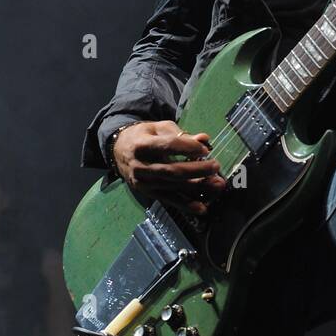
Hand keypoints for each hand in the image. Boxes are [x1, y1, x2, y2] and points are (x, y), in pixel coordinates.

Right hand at [112, 120, 226, 214]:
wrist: (118, 151)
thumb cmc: (143, 136)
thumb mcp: (158, 128)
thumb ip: (180, 133)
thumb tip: (204, 139)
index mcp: (142, 145)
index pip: (168, 146)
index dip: (188, 148)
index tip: (206, 149)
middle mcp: (140, 166)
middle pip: (172, 170)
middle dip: (197, 170)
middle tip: (215, 166)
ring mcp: (143, 182)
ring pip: (173, 186)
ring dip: (198, 187)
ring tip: (217, 184)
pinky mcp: (148, 193)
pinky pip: (169, 199)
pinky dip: (186, 205)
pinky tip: (201, 208)